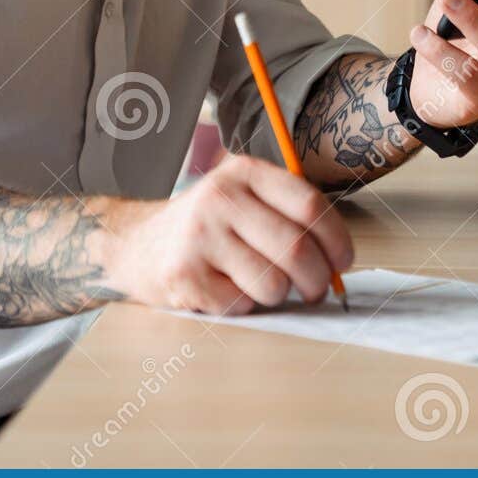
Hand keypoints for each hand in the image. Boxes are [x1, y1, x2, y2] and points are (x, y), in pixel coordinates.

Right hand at [101, 153, 353, 315]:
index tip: (342, 262)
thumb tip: (338, 260)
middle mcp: (220, 197)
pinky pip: (241, 305)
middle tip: (315, 290)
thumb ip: (288, 216)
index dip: (337, 241)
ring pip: (273, 284)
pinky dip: (244, 306)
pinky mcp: (184, 274)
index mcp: (244, 172)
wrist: (135, 245)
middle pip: (296, 249)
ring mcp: (199, 235)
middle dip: (317, 281)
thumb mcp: (243, 197)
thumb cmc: (206, 227)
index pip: (310, 206)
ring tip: (258, 284)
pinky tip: (224, 288)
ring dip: (277, 296)